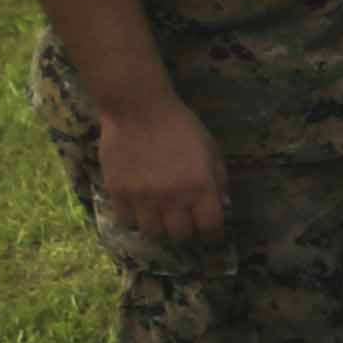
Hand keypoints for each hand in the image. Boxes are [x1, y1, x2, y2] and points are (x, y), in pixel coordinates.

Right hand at [94, 91, 226, 241]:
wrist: (137, 107)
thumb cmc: (180, 125)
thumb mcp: (210, 149)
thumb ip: (219, 180)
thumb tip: (224, 206)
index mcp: (200, 186)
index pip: (210, 227)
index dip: (213, 233)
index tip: (210, 232)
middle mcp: (172, 197)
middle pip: (180, 235)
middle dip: (186, 230)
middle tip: (184, 219)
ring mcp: (142, 197)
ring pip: (152, 232)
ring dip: (159, 227)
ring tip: (160, 215)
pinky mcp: (118, 192)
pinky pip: (126, 220)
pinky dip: (134, 218)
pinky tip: (139, 207)